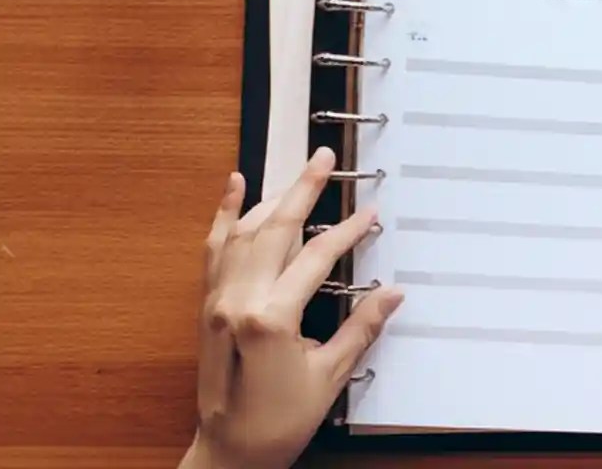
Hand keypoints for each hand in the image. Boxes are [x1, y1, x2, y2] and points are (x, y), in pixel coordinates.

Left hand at [180, 148, 404, 468]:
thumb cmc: (278, 422)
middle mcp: (236, 301)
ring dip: (272, 198)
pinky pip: (214, 250)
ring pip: (244, 233)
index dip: (347, 232)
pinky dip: (224, 216)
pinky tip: (234, 190)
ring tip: (298, 173)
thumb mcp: (330, 376)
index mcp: (268, 317)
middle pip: (275, 229)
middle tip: (324, 160)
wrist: (230, 451)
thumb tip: (393, 295)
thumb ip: (361, 328)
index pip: (315, 258)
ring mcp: (217, 300)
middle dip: (303, 190)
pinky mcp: (208, 306)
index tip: (369, 215)